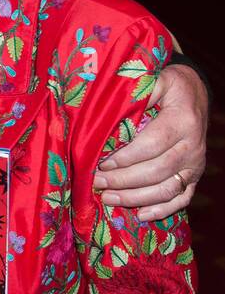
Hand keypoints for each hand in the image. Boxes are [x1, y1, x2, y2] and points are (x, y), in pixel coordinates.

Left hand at [93, 63, 207, 220]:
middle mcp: (193, 146)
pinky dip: (162, 210)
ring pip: (167, 190)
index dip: (126, 157)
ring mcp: (195, 164)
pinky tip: (140, 214)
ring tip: (108, 198)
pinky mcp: (195, 176)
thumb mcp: (157, 79)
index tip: (102, 163)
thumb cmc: (170, 87)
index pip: (152, 145)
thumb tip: (110, 110)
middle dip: (124, 181)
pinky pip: (182, 199)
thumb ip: (138, 93)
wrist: (196, 94)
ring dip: (136, 198)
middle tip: (97, 182)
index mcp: (182, 120)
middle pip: (157, 171)